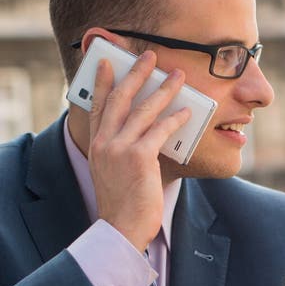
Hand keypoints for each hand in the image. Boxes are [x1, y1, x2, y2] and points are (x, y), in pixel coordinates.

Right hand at [88, 50, 190, 251]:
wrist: (121, 228)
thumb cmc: (122, 206)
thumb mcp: (112, 174)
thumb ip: (121, 153)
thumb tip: (146, 137)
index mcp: (97, 146)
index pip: (98, 105)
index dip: (102, 81)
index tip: (106, 61)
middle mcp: (105, 143)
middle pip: (120, 98)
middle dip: (136, 73)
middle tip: (149, 56)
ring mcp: (120, 149)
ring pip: (144, 110)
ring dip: (163, 89)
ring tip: (178, 76)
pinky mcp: (139, 158)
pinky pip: (160, 130)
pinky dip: (175, 119)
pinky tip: (187, 112)